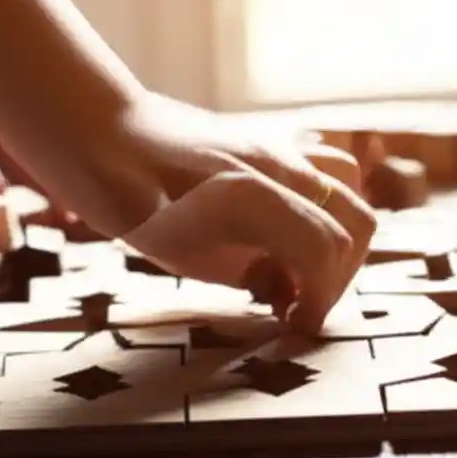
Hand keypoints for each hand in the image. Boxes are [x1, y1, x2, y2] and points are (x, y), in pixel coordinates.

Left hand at [94, 94, 376, 333]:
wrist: (101, 131)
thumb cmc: (125, 195)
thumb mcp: (177, 250)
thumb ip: (243, 269)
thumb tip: (287, 291)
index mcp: (249, 191)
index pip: (327, 248)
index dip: (322, 298)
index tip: (295, 326)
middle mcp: (275, 161)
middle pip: (355, 221)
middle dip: (338, 274)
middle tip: (298, 307)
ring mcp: (277, 143)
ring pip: (348, 188)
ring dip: (339, 236)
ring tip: (297, 270)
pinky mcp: (270, 139)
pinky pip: (324, 169)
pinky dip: (323, 206)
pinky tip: (281, 234)